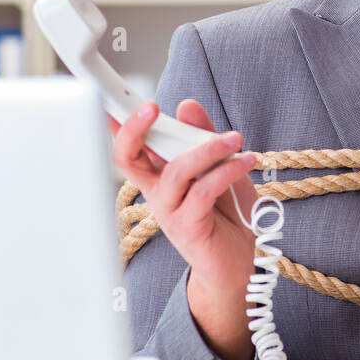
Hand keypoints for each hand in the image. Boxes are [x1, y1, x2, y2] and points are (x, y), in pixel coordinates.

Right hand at [108, 98, 259, 285]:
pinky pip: (203, 191)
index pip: (130, 146)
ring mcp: (169, 210)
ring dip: (207, 149)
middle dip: (134, 129)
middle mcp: (157, 192)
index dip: (118, 124)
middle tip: (153, 107)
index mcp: (158, 175)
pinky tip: (245, 162)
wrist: (237, 262)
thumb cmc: (225, 213)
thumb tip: (187, 105)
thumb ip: (203, 137)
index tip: (113, 97)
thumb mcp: (218, 166)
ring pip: (175, 170)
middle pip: (128, 158)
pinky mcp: (188, 226)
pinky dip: (226, 171)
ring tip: (235, 139)